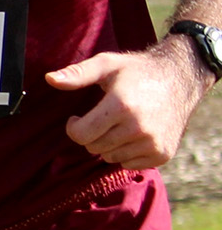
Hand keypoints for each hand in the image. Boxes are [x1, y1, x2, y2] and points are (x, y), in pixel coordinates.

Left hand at [46, 40, 210, 168]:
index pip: (81, 135)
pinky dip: (126, 153)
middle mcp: (139, 128)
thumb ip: (77, 74)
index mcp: (121, 106)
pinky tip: (135, 133)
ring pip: (110, 157)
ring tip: (121, 123)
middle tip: (102, 118)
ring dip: (109, 144)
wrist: (180, 79)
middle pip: (94, 147)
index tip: (77, 118)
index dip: (74, 127)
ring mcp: (153, 143)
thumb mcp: (106, 65)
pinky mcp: (163, 154)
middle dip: (92, 134)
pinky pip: (129, 164)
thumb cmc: (137, 71)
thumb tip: (49, 79)